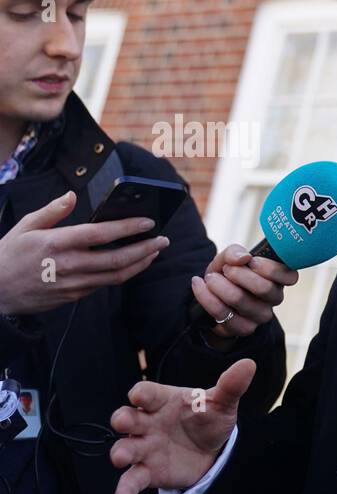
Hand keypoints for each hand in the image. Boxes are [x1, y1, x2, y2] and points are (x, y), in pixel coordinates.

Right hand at [0, 191, 168, 315]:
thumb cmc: (9, 255)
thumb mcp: (25, 227)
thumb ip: (52, 211)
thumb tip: (72, 197)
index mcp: (56, 243)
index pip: (100, 234)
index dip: (128, 228)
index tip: (148, 222)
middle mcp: (68, 265)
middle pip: (117, 259)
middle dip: (145, 249)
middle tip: (164, 240)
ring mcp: (73, 283)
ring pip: (116, 275)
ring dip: (140, 263)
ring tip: (155, 251)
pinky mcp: (74, 296)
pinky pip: (104, 284)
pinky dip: (124, 273)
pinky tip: (134, 264)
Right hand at [108, 358, 255, 493]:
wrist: (213, 451)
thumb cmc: (209, 419)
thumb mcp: (222, 404)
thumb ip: (231, 386)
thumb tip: (249, 364)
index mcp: (162, 401)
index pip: (146, 393)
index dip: (141, 394)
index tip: (138, 396)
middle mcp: (147, 423)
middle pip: (127, 418)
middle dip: (123, 419)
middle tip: (123, 422)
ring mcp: (144, 448)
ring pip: (125, 449)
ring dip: (121, 453)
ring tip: (121, 458)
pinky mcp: (148, 471)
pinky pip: (132, 480)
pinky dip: (124, 491)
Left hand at [190, 243, 298, 339]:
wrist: (212, 294)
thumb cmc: (228, 273)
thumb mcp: (230, 258)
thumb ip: (235, 252)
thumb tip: (243, 257)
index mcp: (278, 280)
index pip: (289, 276)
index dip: (271, 268)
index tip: (252, 261)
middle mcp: (274, 299)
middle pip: (264, 288)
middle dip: (239, 274)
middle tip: (226, 269)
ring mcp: (261, 315)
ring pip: (241, 300)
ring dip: (219, 286)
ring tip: (209, 278)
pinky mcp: (244, 328)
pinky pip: (224, 314)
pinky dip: (207, 298)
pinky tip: (200, 286)